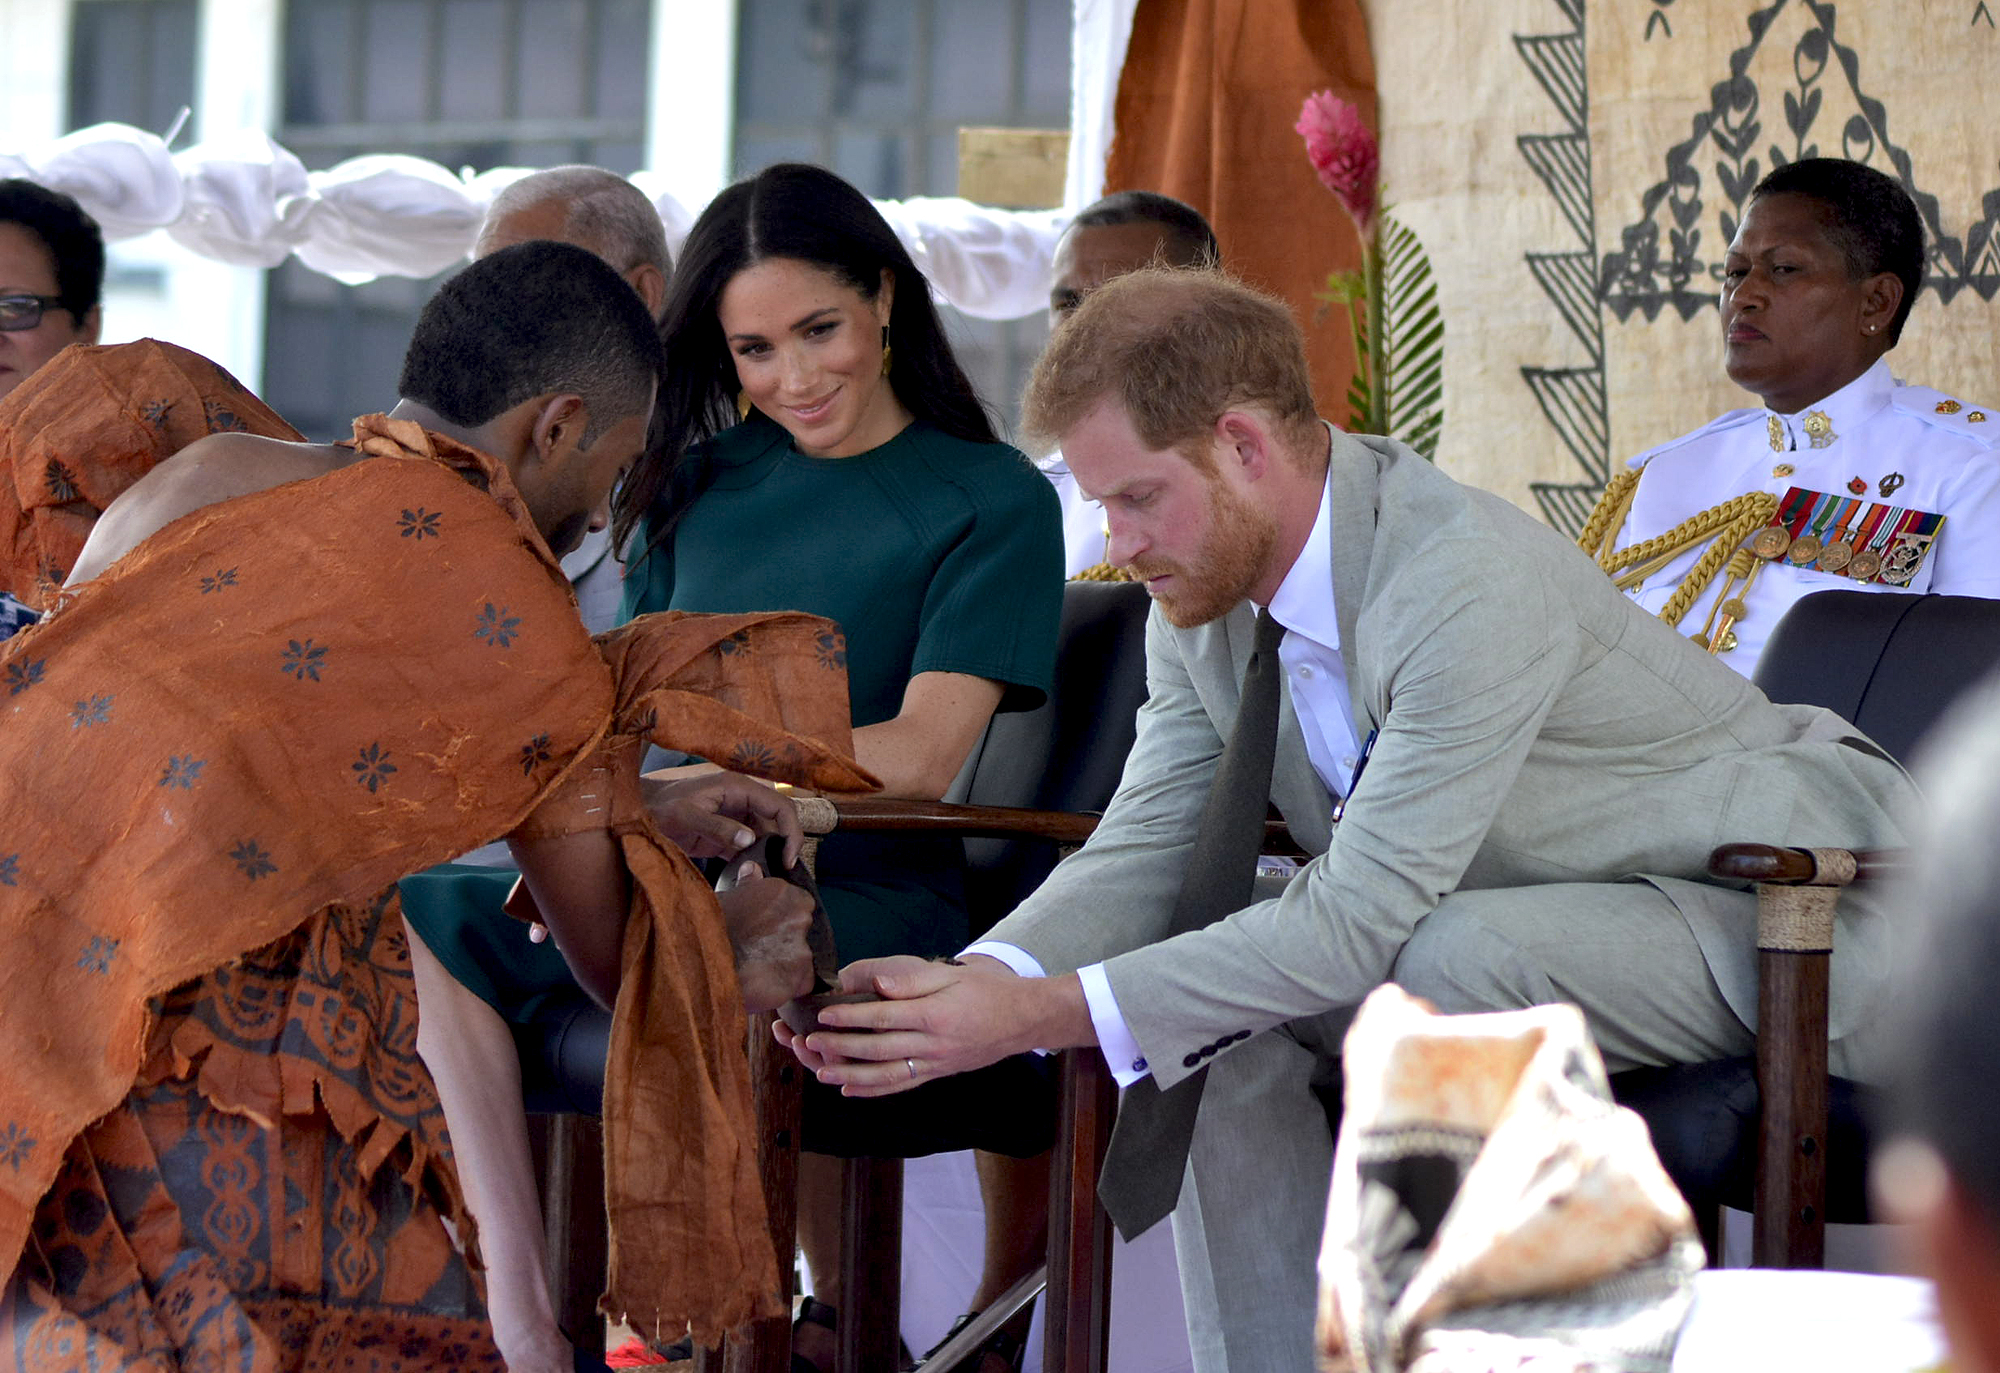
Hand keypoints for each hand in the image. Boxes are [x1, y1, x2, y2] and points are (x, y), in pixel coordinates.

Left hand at [643, 771, 803, 865]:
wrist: (638, 813)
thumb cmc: (660, 807)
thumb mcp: (686, 816)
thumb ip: (717, 827)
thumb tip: (750, 840)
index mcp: (739, 788)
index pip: (780, 806)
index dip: (791, 831)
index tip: (789, 859)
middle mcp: (742, 801)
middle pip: (778, 822)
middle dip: (785, 846)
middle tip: (782, 874)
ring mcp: (735, 818)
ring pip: (766, 837)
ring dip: (769, 856)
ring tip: (768, 879)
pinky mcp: (726, 835)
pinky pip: (749, 848)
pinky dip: (753, 862)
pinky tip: (752, 878)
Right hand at [715, 869, 814, 1011]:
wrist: (698, 965)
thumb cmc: (705, 929)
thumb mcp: (723, 898)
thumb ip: (746, 885)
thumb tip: (752, 868)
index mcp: (782, 891)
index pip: (797, 904)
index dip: (781, 920)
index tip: (764, 930)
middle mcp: (798, 916)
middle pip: (802, 931)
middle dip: (785, 941)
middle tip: (759, 952)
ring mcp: (802, 948)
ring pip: (800, 958)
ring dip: (785, 965)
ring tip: (757, 972)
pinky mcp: (800, 977)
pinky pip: (801, 984)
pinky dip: (787, 987)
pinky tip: (763, 987)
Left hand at [780, 955, 1093, 1096]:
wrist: (1023, 1019)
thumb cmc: (987, 989)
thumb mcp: (953, 974)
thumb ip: (914, 980)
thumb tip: (878, 983)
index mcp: (934, 1015)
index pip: (883, 1017)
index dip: (850, 1017)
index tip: (822, 1014)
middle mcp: (933, 1045)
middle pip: (878, 1049)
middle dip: (839, 1047)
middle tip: (808, 1042)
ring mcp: (934, 1063)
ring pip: (885, 1075)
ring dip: (849, 1074)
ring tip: (819, 1071)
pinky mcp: (937, 1073)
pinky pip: (901, 1085)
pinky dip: (873, 1091)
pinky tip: (849, 1090)